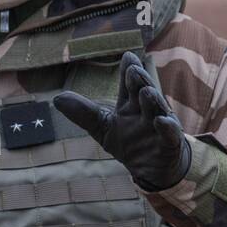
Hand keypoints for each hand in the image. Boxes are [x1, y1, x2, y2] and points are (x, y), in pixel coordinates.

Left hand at [53, 51, 190, 190]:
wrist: (152, 170)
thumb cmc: (129, 144)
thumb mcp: (103, 128)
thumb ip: (83, 113)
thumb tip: (57, 98)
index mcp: (130, 104)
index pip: (129, 84)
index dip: (129, 71)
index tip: (128, 56)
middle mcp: (147, 110)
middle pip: (144, 91)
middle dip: (139, 80)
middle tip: (134, 70)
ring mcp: (160, 125)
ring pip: (158, 109)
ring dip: (153, 100)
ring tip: (146, 91)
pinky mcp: (170, 143)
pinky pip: (170, 134)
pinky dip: (166, 127)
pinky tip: (160, 120)